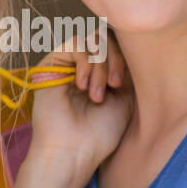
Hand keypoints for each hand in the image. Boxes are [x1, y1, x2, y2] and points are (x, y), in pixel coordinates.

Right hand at [27, 25, 132, 173]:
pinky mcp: (52, 63)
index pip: (119, 45)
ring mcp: (69, 63)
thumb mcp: (126, 98)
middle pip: (107, 36)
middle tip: (114, 85)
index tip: (123, 84)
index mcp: (104, 73)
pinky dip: (85, 62)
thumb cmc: (100, 133)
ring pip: (93, 38)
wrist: (74, 151)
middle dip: (116, 58)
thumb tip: (133, 46)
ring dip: (101, 64)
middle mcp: (87, 65)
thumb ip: (129, 70)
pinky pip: (75, 43)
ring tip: (97, 94)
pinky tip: (83, 85)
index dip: (126, 57)